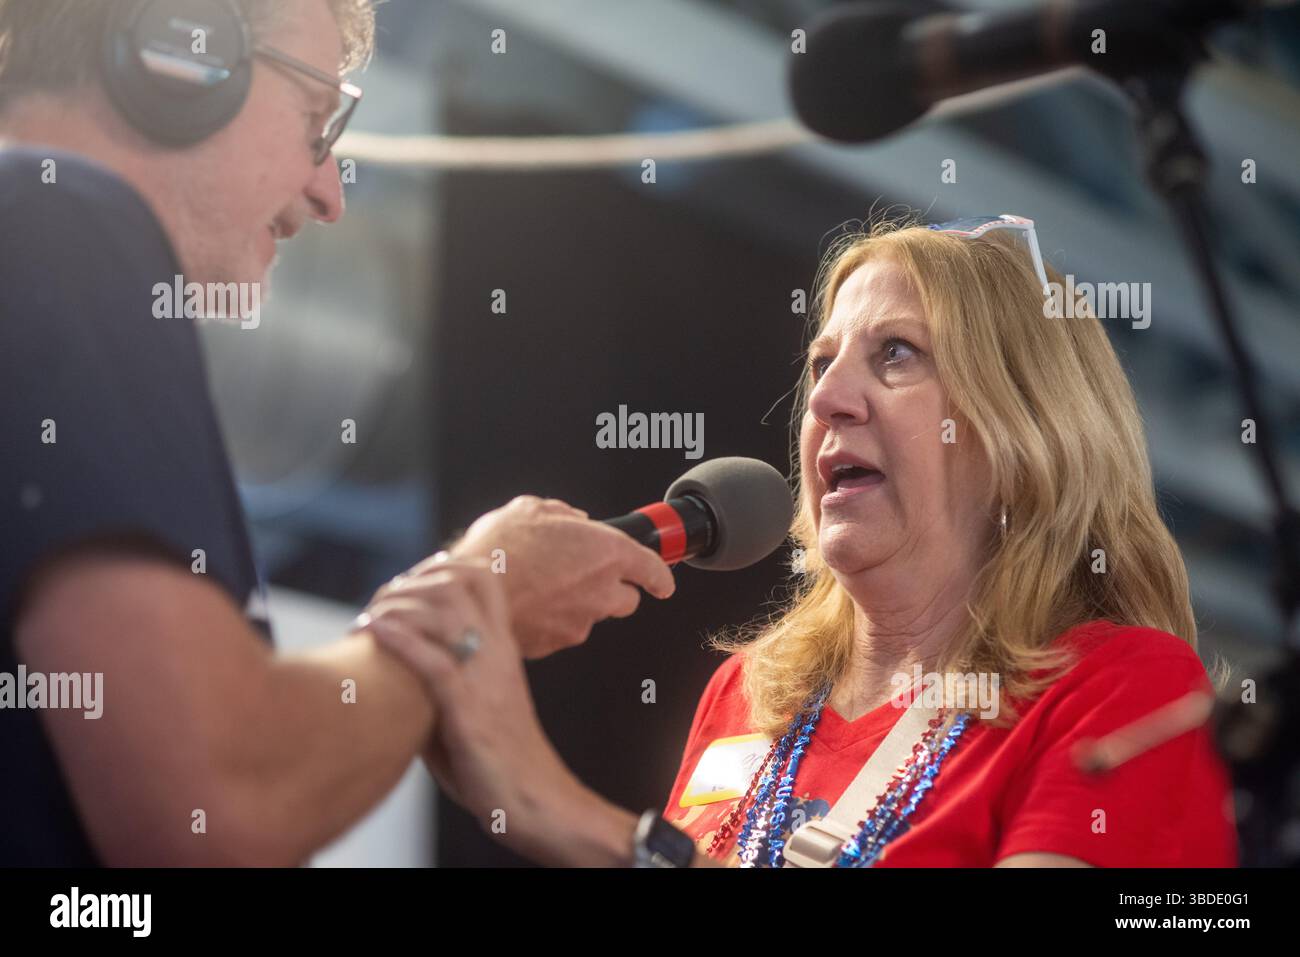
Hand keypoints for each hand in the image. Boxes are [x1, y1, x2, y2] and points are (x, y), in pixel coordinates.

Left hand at [367, 558, 597, 862]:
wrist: (534, 798)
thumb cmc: (497, 761)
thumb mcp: (472, 707)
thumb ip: (441, 682)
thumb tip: (396, 672)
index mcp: (503, 648)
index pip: (484, 579)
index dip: (443, 565)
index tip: (407, 578)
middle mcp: (497, 653)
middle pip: (460, 581)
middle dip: (412, 580)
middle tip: (379, 600)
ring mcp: (484, 677)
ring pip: (444, 611)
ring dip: (397, 604)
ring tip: (366, 616)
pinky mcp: (468, 708)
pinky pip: (432, 660)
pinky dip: (396, 637)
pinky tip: (370, 629)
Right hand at [448, 496, 675, 657]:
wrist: (468, 596)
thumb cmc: (499, 549)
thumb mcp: (530, 510)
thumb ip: (560, 514)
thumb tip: (570, 520)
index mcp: (608, 553)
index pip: (653, 570)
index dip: (659, 576)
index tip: (661, 580)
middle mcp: (602, 592)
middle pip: (627, 600)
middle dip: (613, 590)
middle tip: (584, 575)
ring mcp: (581, 622)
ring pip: (593, 616)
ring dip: (577, 604)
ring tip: (542, 586)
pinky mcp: (557, 643)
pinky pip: (562, 631)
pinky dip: (552, 620)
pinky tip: (528, 604)